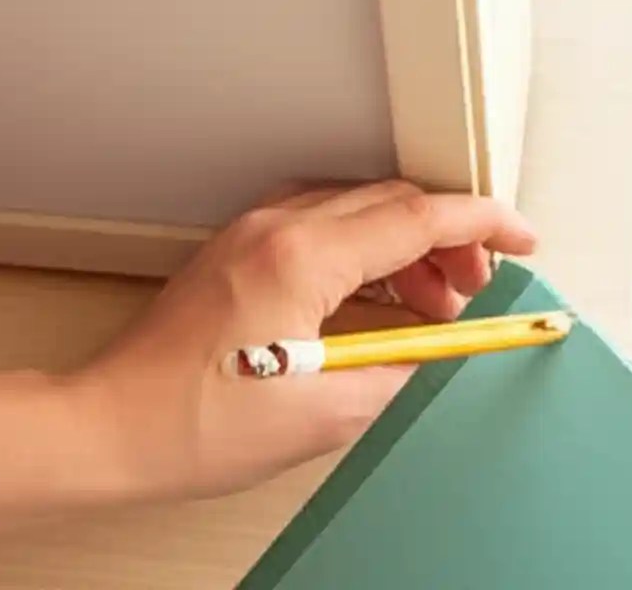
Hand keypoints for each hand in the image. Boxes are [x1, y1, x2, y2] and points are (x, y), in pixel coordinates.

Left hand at [71, 181, 536, 499]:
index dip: (484, 224)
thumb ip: (403, 367)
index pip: (419, 217)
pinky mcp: (241, 251)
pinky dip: (368, 252)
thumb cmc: (193, 423)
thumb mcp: (328, 411)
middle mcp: (276, 229)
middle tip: (476, 288)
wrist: (111, 428)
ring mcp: (254, 234)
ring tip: (433, 303)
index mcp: (301, 257)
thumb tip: (441, 346)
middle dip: (452, 239)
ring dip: (409, 246)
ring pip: (361, 210)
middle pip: (394, 203)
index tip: (520, 238)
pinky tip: (379, 296)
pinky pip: (325, 226)